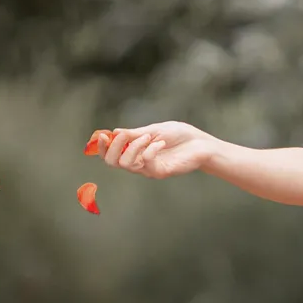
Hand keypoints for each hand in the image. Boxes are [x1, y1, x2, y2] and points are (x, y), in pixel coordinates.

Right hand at [98, 121, 215, 179]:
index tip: (102, 135)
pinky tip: (162, 142)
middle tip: (124, 136)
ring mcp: (149, 168)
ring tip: (150, 137)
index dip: (102, 147)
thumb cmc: (179, 135)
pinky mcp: (160, 172)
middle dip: (113, 147)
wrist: (201, 143)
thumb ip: (134, 134)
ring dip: (134, 146)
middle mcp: (139, 162)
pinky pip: (146, 162)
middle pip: (112, 162)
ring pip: (126, 164)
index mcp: (135, 150)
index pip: (111, 153)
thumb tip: (114, 132)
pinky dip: (150, 149)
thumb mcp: (154, 130)